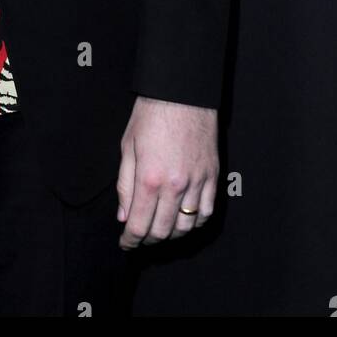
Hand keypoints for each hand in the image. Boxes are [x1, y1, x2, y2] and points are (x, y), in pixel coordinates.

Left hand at [116, 95, 217, 249]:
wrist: (182, 92)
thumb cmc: (150, 115)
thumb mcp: (128, 147)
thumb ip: (125, 185)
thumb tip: (124, 216)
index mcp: (149, 178)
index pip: (139, 225)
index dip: (130, 240)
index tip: (125, 244)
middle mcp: (175, 186)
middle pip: (163, 230)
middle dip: (148, 240)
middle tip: (140, 238)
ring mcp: (197, 182)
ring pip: (187, 226)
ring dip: (171, 234)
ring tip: (161, 230)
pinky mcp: (213, 176)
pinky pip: (207, 211)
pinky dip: (195, 222)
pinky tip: (185, 220)